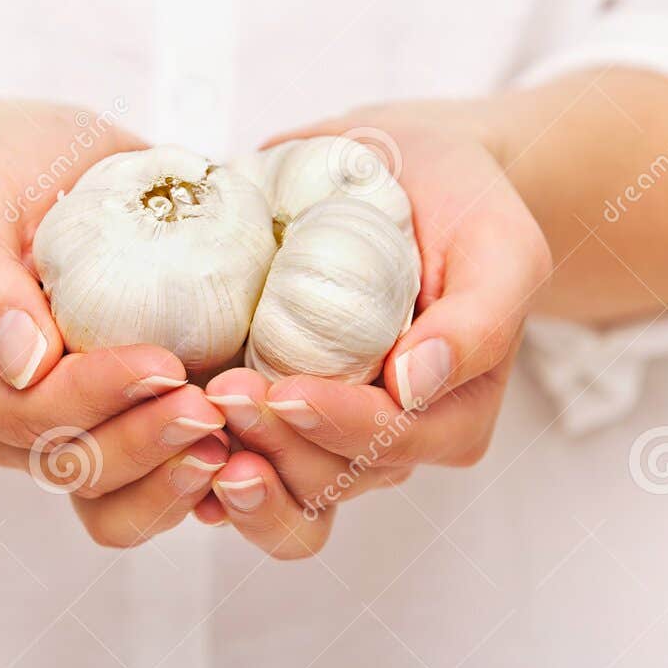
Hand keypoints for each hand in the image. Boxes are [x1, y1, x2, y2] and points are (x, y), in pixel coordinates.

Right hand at [0, 101, 229, 545]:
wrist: (42, 170)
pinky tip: (240, 459)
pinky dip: (193, 485)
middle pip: (72, 466)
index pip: (28, 412)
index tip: (165, 361)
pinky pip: (148, 492)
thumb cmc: (0, 178)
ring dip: (173, 479)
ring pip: (111, 498)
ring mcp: (64, 438)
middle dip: (145, 444)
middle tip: (213, 408)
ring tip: (233, 443)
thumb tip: (22, 365)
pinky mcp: (119, 434)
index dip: (97, 396)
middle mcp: (6, 425)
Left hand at [204, 103, 551, 558]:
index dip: (335, 427)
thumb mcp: (501, 249)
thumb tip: (415, 382)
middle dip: (272, 448)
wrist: (415, 175)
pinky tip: (166, 445)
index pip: (389, 445)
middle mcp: (387, 442)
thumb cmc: (468, 208)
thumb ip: (479, 322)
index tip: (285, 391)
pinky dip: (197, 470)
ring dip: (229, 469)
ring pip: (277, 493)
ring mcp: (325, 436)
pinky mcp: (273, 418)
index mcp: (449, 418)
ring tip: (188, 422)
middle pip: (326, 481)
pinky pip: (235, 472)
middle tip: (222, 395)